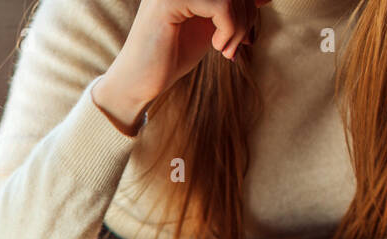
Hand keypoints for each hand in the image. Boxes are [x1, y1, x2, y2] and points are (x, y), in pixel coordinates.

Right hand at [95, 0, 268, 129]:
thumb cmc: (171, 56)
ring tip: (228, 50)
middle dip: (247, 15)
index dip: (248, 6)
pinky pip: (221, 4)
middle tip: (238, 46)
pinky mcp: (170, 1)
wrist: (138, 82)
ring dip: (240, 25)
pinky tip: (218, 47)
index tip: (244, 36)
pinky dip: (230, 29)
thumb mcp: (212, 27)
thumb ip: (234, 9)